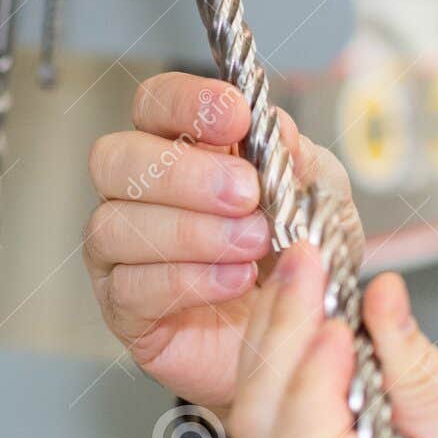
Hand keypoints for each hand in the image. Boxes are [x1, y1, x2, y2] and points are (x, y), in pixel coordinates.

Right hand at [84, 71, 341, 414]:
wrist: (294, 334)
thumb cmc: (294, 256)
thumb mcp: (321, 199)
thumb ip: (302, 160)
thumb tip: (278, 127)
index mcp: (180, 148)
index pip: (155, 103)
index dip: (187, 102)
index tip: (236, 114)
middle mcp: (137, 193)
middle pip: (117, 158)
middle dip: (185, 172)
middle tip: (246, 192)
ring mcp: (121, 251)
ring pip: (117, 224)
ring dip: (193, 230)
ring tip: (254, 243)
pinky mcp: (124, 308)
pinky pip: (132, 286)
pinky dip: (189, 279)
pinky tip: (236, 280)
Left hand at [229, 245, 437, 437]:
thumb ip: (418, 370)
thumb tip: (380, 296)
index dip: (312, 377)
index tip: (337, 318)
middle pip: (261, 424)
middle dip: (282, 332)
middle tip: (305, 259)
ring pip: (254, 414)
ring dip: (276, 334)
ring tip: (302, 268)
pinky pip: (270, 411)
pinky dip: (281, 354)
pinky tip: (301, 306)